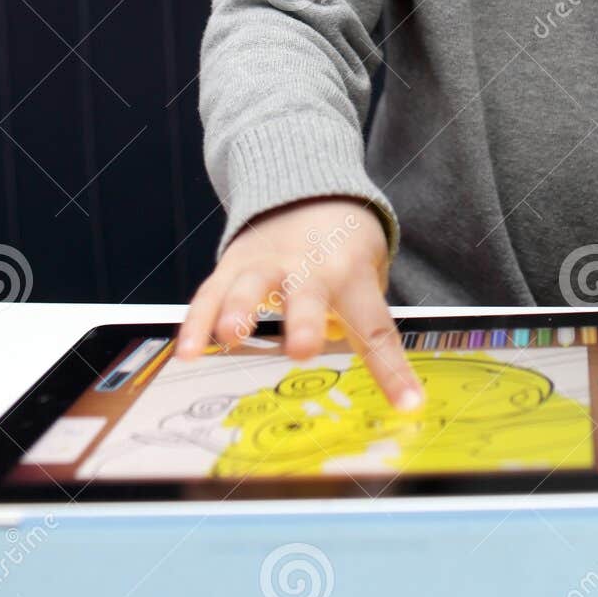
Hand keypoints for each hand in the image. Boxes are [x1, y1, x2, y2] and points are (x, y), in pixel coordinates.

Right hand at [175, 195, 424, 410]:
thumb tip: (381, 390)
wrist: (308, 190)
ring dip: (241, 309)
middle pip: (309, 294)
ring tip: (231, 335)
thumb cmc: (344, 248)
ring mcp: (268, 264)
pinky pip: (211, 293)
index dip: (392, 369)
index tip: (410, 405)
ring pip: (252, 284)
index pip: (376, 327)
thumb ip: (361, 322)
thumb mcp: (368, 274)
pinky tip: (187, 350)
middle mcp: (310, 267)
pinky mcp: (233, 266)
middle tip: (302, 348)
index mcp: (353, 275)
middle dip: (305, 321)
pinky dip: (197, 321)